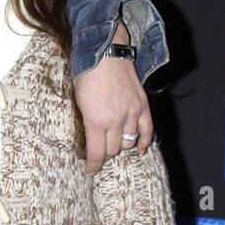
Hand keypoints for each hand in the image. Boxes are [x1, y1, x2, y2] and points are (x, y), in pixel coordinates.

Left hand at [73, 22, 152, 174]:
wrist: (105, 54)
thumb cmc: (86, 74)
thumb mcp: (78, 100)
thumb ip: (87, 119)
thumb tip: (90, 134)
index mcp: (96, 120)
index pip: (96, 152)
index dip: (93, 164)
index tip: (90, 170)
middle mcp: (115, 120)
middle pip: (112, 149)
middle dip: (104, 154)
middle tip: (99, 155)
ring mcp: (131, 114)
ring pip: (128, 142)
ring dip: (120, 147)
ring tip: (113, 148)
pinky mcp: (142, 106)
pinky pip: (147, 130)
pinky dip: (144, 142)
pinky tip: (140, 150)